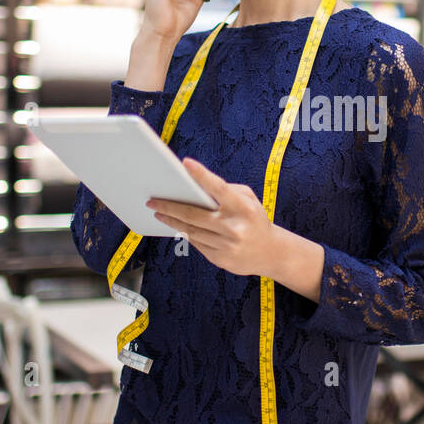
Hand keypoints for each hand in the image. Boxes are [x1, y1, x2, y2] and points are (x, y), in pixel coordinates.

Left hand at [145, 158, 278, 276]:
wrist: (271, 253)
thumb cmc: (255, 219)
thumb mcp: (249, 200)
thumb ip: (226, 191)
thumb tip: (196, 187)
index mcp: (243, 208)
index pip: (220, 189)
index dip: (202, 176)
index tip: (186, 163)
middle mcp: (234, 228)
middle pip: (194, 215)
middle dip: (170, 206)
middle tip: (152, 200)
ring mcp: (227, 246)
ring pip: (191, 231)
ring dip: (172, 221)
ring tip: (158, 212)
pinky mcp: (221, 260)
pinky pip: (197, 244)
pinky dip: (186, 233)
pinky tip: (176, 225)